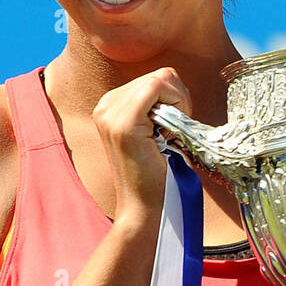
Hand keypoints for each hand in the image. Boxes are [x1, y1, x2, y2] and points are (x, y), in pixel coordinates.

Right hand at [93, 67, 190, 227]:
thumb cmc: (159, 176)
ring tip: (170, 136)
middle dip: (179, 100)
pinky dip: (177, 105)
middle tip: (176, 133)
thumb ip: (159, 107)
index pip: (155, 78)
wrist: (146, 211)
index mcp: (111, 106)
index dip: (176, 98)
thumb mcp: (157, 132)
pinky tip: (170, 133)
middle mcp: (106, 105)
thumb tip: (177, 84)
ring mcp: (111, 113)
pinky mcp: (123, 123)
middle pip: (160, 75)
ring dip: (179, 105)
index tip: (176, 128)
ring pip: (162, 78)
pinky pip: (158, 86)